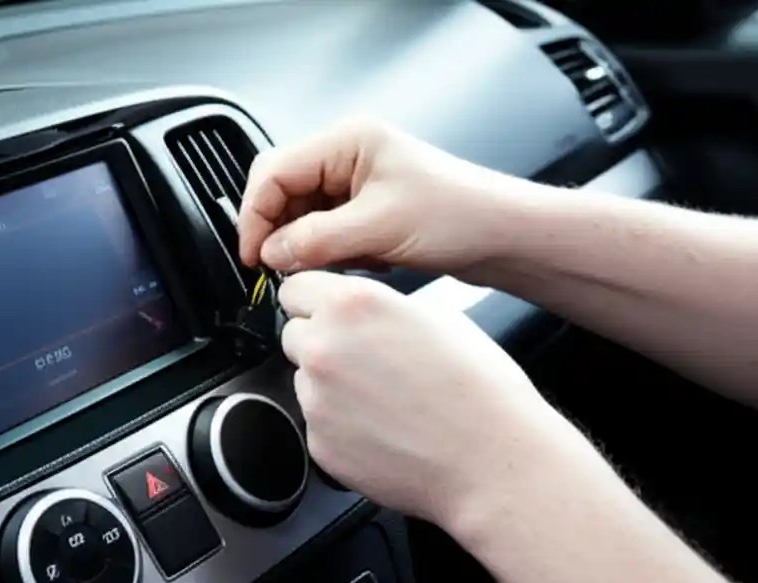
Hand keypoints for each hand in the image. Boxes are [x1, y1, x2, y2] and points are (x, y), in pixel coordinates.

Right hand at [238, 117, 539, 276]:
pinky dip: (325, 251)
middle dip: (276, 230)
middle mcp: (347, 155)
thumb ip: (316, 240)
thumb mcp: (379, 229)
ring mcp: (355, 182)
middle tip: (276, 267)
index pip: (273, 171)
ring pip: (299, 214)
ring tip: (329, 265)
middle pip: (281, 191)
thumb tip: (271, 252)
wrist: (503, 236)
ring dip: (304, 244)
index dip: (255, 215)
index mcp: (348, 140)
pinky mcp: (363, 208)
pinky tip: (352, 263)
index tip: (253, 256)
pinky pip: (322, 229)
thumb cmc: (460, 216)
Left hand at [280, 271, 584, 529]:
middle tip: (365, 359)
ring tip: (384, 398)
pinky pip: (317, 421)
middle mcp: (323, 347)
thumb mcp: (435, 316)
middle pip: (293, 333)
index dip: (314, 302)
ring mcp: (315, 398)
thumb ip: (377, 306)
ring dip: (330, 384)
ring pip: (304, 379)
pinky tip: (382, 427)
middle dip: (320, 341)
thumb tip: (351, 308)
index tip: (327, 312)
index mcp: (352, 305)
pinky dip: (339, 423)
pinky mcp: (317, 441)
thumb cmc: (478, 387)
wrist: (490, 459)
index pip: (294, 288)